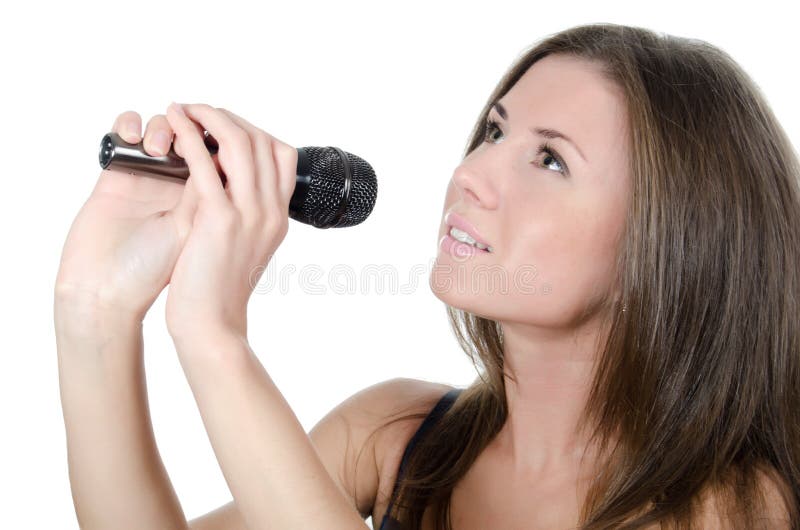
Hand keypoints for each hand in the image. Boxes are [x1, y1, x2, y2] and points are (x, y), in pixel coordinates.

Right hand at [54, 108, 207, 321]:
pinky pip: (125, 132)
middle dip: (198, 126)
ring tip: (158, 146)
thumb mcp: (196, 231)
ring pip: (163, 128)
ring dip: (164, 127)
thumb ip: (213, 196)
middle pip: (198, 134)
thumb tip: (232, 160)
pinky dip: (129, 124)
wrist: (107, 290)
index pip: (223, 154)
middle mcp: (180, 184)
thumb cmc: (156, 271)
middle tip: (193, 130)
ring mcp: (149, 175)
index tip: (221, 138)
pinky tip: (133, 139)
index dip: (226, 138)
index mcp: (207, 198)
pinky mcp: (117, 171)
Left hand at [162, 103, 296, 342]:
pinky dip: (189, 135)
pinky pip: (205, 163)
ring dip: (210, 117)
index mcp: (279, 217)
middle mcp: (269, 211)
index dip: (255, 131)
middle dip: (229, 118)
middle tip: (200, 112)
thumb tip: (229, 185)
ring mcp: (248, 214)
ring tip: (186, 109)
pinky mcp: (219, 219)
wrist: (213, 324)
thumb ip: (248, 215)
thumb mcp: (248, 248)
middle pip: (262, 141)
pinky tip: (174, 122)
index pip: (283, 155)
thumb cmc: (220, 289)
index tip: (226, 128)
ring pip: (240, 144)